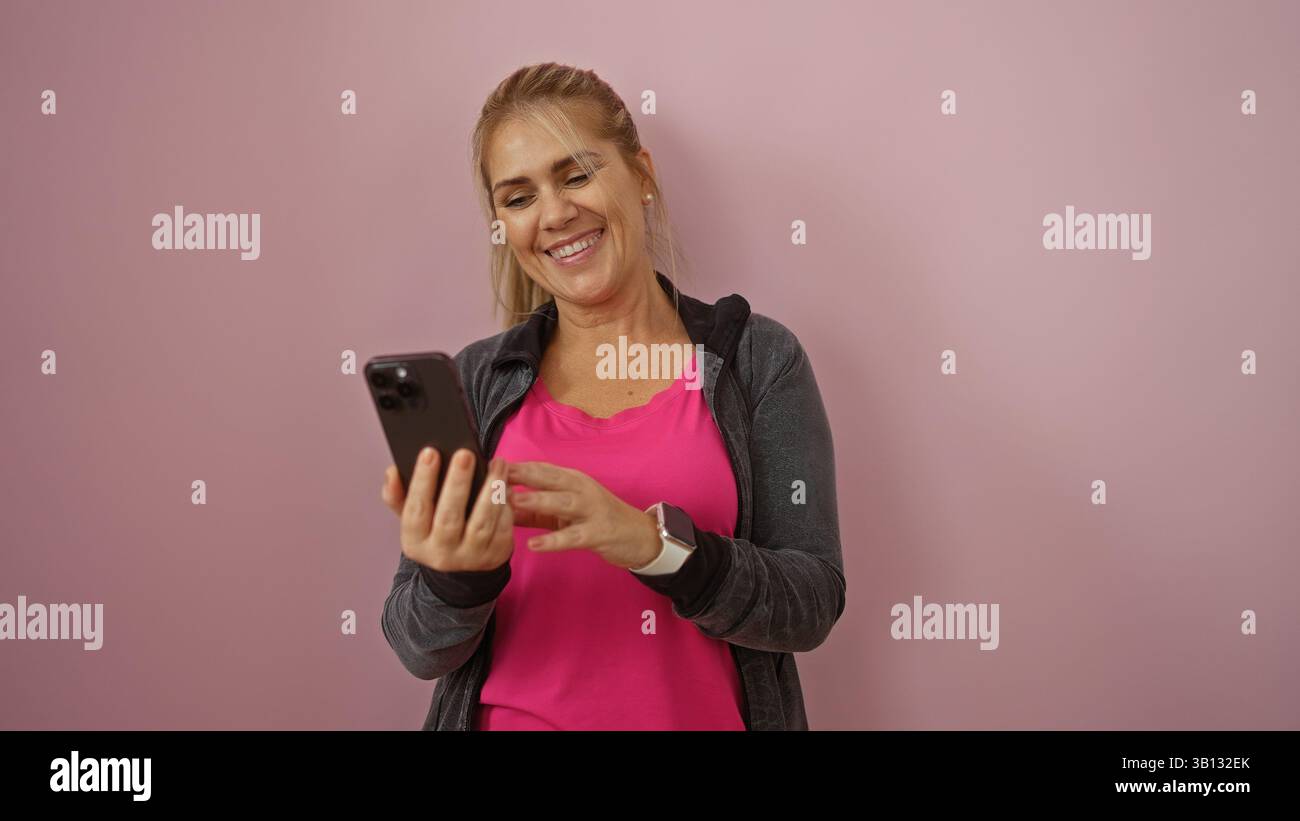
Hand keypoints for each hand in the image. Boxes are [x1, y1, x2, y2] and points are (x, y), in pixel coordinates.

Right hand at [383, 448, 513, 572]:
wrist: (461, 569)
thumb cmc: (434, 530)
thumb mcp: (412, 519)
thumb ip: (398, 495)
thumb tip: (391, 472)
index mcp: (415, 542)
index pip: (415, 510)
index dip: (422, 481)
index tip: (429, 451)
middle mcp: (441, 554)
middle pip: (449, 518)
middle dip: (457, 483)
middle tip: (464, 453)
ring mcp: (471, 557)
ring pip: (481, 523)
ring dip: (490, 491)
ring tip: (496, 464)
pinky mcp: (496, 556)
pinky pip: (503, 528)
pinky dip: (506, 505)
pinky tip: (507, 484)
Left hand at [506, 461, 663, 570]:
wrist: (638, 536)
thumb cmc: (597, 520)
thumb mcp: (565, 513)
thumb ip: (534, 511)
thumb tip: (501, 509)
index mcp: (573, 480)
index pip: (542, 469)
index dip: (517, 467)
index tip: (491, 465)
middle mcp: (582, 489)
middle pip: (550, 479)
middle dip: (523, 476)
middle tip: (495, 476)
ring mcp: (592, 510)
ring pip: (562, 502)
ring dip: (537, 500)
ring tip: (513, 501)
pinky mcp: (599, 533)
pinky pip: (573, 537)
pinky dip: (553, 541)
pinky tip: (534, 545)